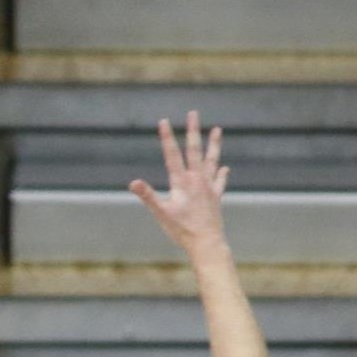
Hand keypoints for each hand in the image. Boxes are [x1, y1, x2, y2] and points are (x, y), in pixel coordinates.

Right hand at [130, 111, 230, 256]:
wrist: (206, 243)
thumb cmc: (182, 230)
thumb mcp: (161, 213)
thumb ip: (147, 196)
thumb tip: (133, 183)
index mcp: (182, 182)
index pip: (172, 155)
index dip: (167, 137)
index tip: (164, 121)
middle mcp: (197, 180)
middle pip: (195, 150)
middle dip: (193, 131)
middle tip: (193, 114)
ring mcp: (209, 187)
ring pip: (212, 160)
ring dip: (214, 144)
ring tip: (217, 130)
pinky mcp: (216, 197)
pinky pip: (220, 181)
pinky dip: (221, 173)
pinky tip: (224, 167)